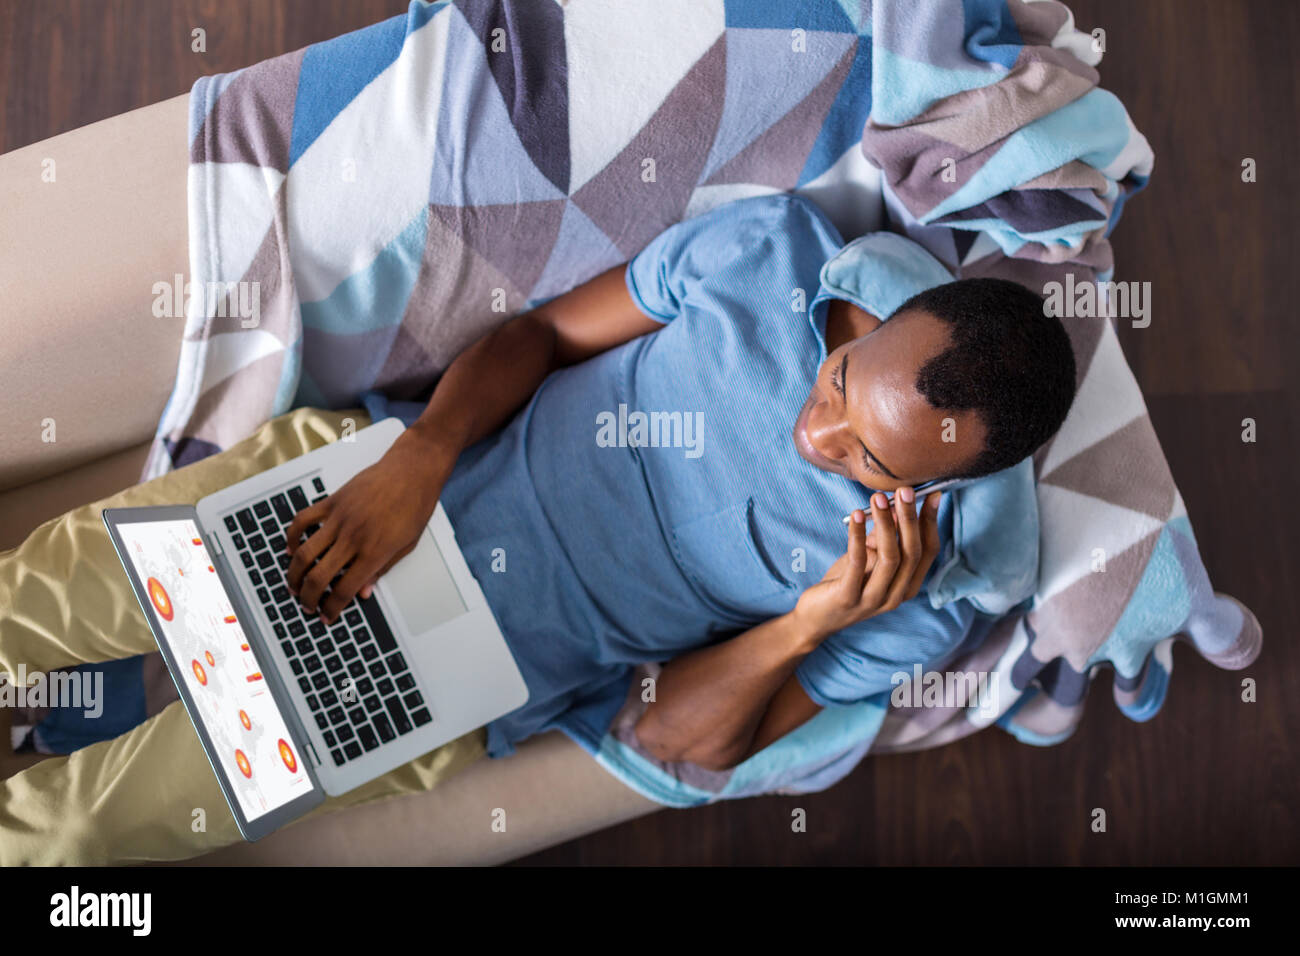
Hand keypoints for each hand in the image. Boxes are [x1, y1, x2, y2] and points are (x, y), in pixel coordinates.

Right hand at [285, 428, 455, 622]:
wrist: (412, 471)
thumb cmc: (415, 505)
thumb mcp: (407, 545)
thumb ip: (382, 570)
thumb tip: (364, 593)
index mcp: (374, 552)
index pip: (345, 590)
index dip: (332, 608)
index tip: (326, 616)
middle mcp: (354, 538)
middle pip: (319, 577)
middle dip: (309, 597)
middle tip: (307, 605)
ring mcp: (340, 519)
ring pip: (305, 553)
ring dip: (295, 574)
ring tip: (294, 585)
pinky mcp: (333, 502)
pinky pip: (303, 520)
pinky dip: (292, 536)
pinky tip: (291, 548)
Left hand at [792, 488, 941, 640]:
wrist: (816, 618)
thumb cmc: (845, 583)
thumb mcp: (868, 558)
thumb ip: (883, 538)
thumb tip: (896, 505)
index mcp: (907, 585)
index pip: (928, 551)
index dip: (931, 522)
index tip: (932, 495)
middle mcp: (896, 595)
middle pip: (912, 552)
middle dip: (910, 518)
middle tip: (904, 490)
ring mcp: (873, 600)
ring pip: (890, 557)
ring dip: (886, 524)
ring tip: (878, 498)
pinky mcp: (848, 598)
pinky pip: (858, 562)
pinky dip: (858, 536)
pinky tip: (857, 514)